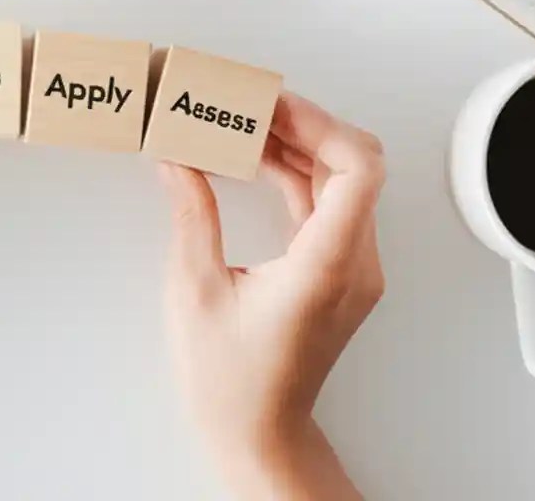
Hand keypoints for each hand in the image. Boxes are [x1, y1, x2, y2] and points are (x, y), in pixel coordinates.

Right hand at [157, 93, 384, 500]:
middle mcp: (354, 264)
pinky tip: (252, 159)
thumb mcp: (195, 288)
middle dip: (301, 124)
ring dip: (295, 146)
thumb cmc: (229, 379)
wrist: (257, 432)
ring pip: (341, 182)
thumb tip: (177, 159)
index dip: (318, 123)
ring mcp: (352, 269)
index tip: (269, 104)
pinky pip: (328, 206)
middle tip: (246, 103)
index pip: (357, 170)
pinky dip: (295, 175)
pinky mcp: (339, 272)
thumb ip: (191, 214)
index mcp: (325, 267)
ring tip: (240, 122)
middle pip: (351, 166)